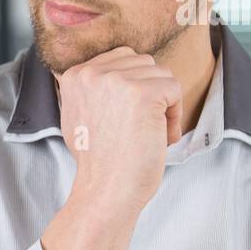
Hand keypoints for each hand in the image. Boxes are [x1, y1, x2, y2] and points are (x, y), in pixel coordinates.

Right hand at [54, 46, 181, 213]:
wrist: (105, 190)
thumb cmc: (98, 160)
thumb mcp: (78, 114)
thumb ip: (91, 88)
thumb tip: (113, 70)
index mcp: (75, 75)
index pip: (122, 59)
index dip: (133, 89)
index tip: (123, 120)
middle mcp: (92, 72)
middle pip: (143, 63)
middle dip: (150, 93)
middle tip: (139, 128)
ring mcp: (117, 81)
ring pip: (161, 75)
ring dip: (164, 105)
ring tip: (149, 133)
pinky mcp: (143, 93)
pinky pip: (174, 89)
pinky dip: (174, 115)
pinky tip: (160, 137)